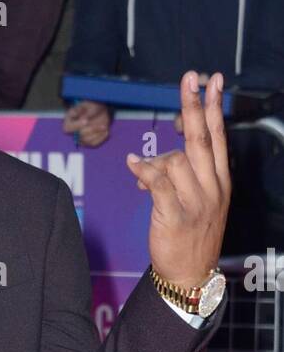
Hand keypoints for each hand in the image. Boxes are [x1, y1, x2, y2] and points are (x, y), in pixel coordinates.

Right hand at [63, 99, 110, 146]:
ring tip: (104, 127)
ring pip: (87, 141)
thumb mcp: (89, 104)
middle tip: (101, 125)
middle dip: (91, 129)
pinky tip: (106, 131)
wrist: (99, 110)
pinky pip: (93, 143)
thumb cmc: (91, 105)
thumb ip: (87, 112)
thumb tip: (84, 119)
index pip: (67, 128)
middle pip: (79, 136)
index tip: (86, 121)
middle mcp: (73, 131)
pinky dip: (101, 137)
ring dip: (97, 134)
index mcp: (69, 121)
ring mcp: (81, 137)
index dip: (76, 126)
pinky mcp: (88, 141)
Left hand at [126, 70, 229, 288]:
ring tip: (143, 174)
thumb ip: (174, 177)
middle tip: (190, 77)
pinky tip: (132, 164)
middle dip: (195, 105)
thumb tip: (146, 163)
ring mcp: (196, 202)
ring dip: (155, 161)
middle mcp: (212, 188)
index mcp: (220, 181)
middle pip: (202, 138)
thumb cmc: (188, 235)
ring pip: (176, 159)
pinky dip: (143, 170)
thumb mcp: (192, 202)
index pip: (219, 136)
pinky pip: (159, 182)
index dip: (214, 107)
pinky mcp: (176, 215)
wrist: (190, 274)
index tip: (213, 80)